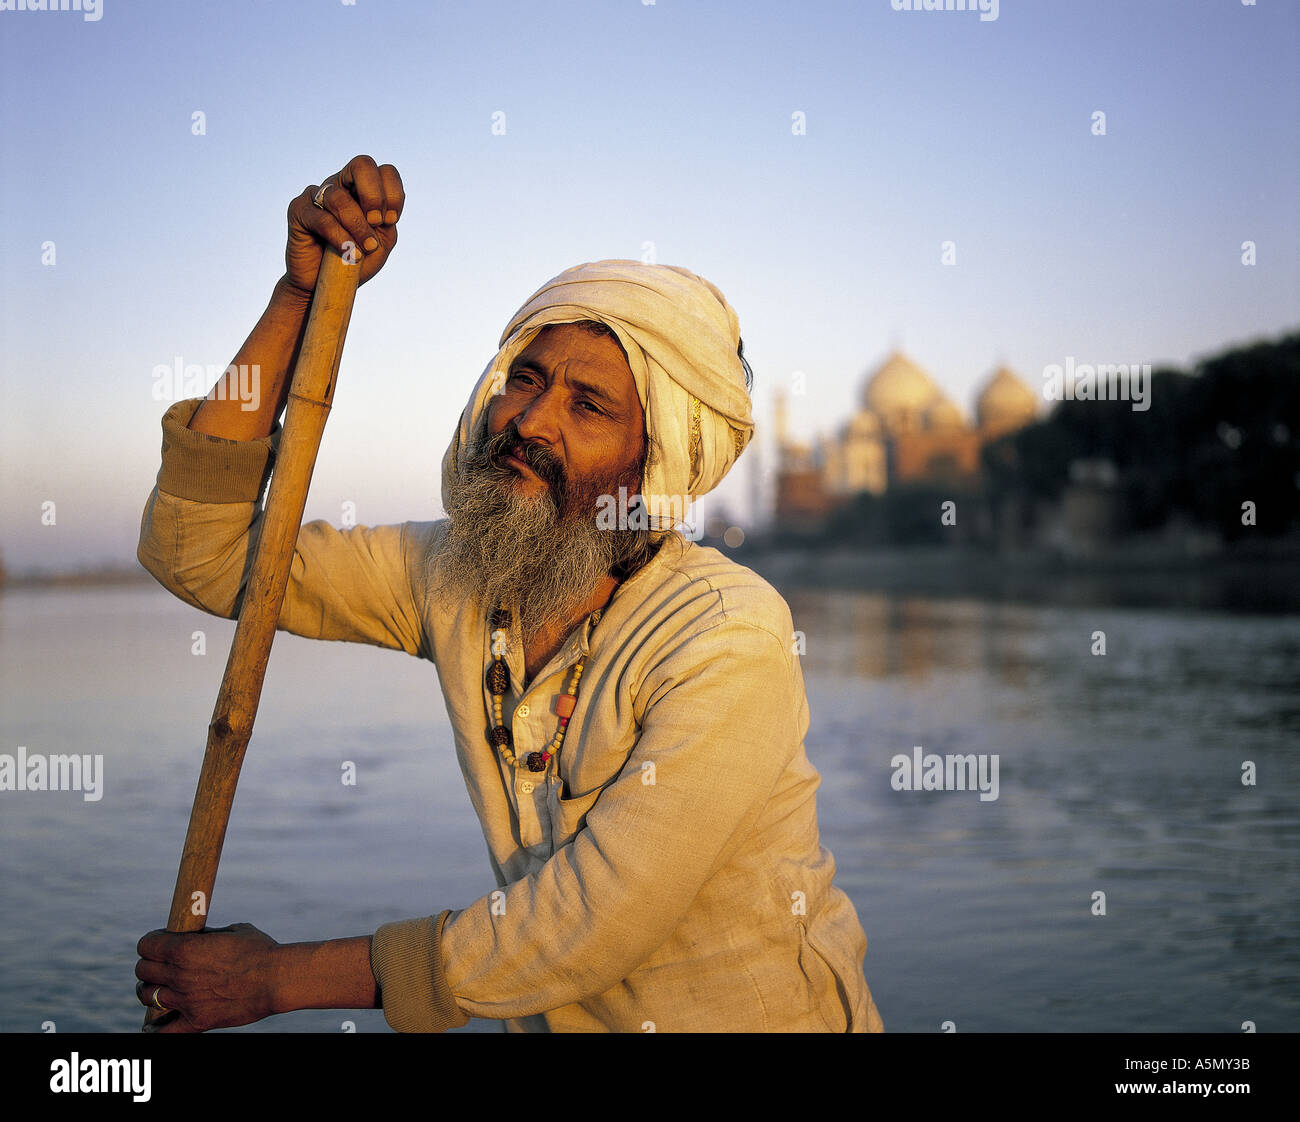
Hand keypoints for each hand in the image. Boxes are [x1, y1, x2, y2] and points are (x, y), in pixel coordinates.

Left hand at [135, 922, 281, 1032]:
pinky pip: (162, 1032)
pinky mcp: (197, 1021)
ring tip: (161, 987)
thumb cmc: (260, 950)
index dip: (151, 942)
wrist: (278, 979)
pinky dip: (156, 1027)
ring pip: (147, 996)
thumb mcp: (232, 931)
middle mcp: (179, 975)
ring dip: (151, 989)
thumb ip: (206, 936)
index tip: (159, 942)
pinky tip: (155, 1024)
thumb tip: (195, 937)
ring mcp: (186, 1000)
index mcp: (184, 948)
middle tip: (160, 964)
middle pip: (142, 970)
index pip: (146, 945)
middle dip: (149, 964)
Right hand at [285, 154, 403, 294]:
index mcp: (362, 188)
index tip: (391, 221)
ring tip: (366, 248)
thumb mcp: (381, 242)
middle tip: (377, 221)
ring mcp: (317, 194)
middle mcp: (340, 184)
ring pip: (340, 198)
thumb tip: (379, 211)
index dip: (393, 194)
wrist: (324, 284)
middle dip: (375, 195)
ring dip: (358, 226)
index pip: (384, 171)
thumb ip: (387, 223)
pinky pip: (322, 218)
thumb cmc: (355, 260)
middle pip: (362, 164)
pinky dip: (340, 237)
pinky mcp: (299, 210)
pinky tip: (349, 253)